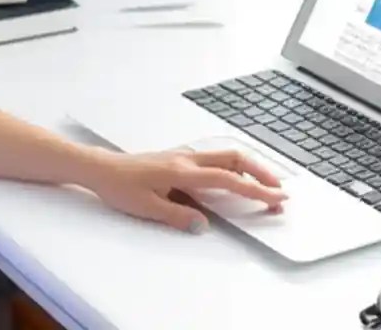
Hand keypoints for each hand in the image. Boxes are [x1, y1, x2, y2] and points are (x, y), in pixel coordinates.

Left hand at [89, 148, 287, 233]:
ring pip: (226, 155)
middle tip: (279, 189)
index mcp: (183, 171)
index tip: (276, 197)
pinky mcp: (180, 158)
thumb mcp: (147, 207)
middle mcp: (188, 159)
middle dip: (261, 172)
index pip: (229, 180)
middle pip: (235, 158)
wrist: (101, 168)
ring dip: (249, 168)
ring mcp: (185, 156)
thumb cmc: (120, 186)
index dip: (256, 189)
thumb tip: (204, 224)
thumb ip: (178, 216)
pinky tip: (234, 177)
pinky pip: (214, 158)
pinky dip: (233, 166)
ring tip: (263, 184)